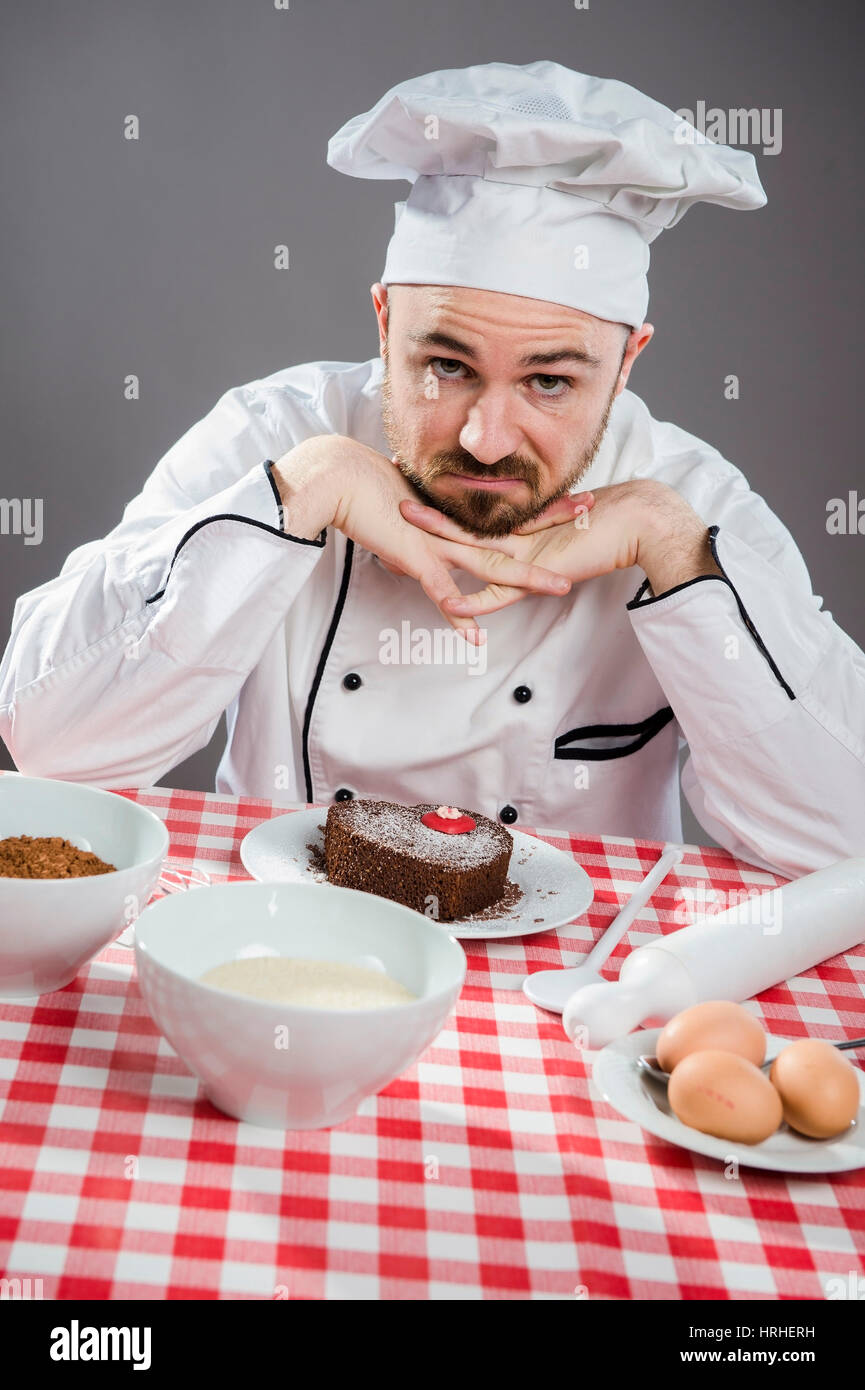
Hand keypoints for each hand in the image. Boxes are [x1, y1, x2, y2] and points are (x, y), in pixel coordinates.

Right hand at [271, 435, 576, 638]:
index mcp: (453, 514)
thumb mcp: (401, 520)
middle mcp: (453, 528)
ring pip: (492, 563)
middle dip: (554, 521)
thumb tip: (419, 563)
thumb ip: (417, 543)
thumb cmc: (363, 491)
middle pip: (512, 528)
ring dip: (527, 577)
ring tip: (561, 588)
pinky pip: (443, 593)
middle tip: (593, 508)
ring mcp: (439, 544)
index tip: (572, 494)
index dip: (540, 503)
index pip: (506, 510)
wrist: (338, 480)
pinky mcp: (415, 558)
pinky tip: (478, 638)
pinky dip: (461, 616)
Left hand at [399, 479, 716, 616]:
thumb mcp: (569, 524)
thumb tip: (537, 524)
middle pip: (463, 524)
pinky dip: (476, 602)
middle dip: (430, 512)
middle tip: (397, 493)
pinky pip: (499, 593)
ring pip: (471, 548)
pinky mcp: (537, 574)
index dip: (451, 505)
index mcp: (521, 525)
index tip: (424, 491)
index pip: (477, 515)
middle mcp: (518, 536)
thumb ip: (548, 526)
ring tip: (406, 525)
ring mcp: (524, 553)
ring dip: (438, 539)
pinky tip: (451, 605)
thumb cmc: (611, 521)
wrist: (637, 520)